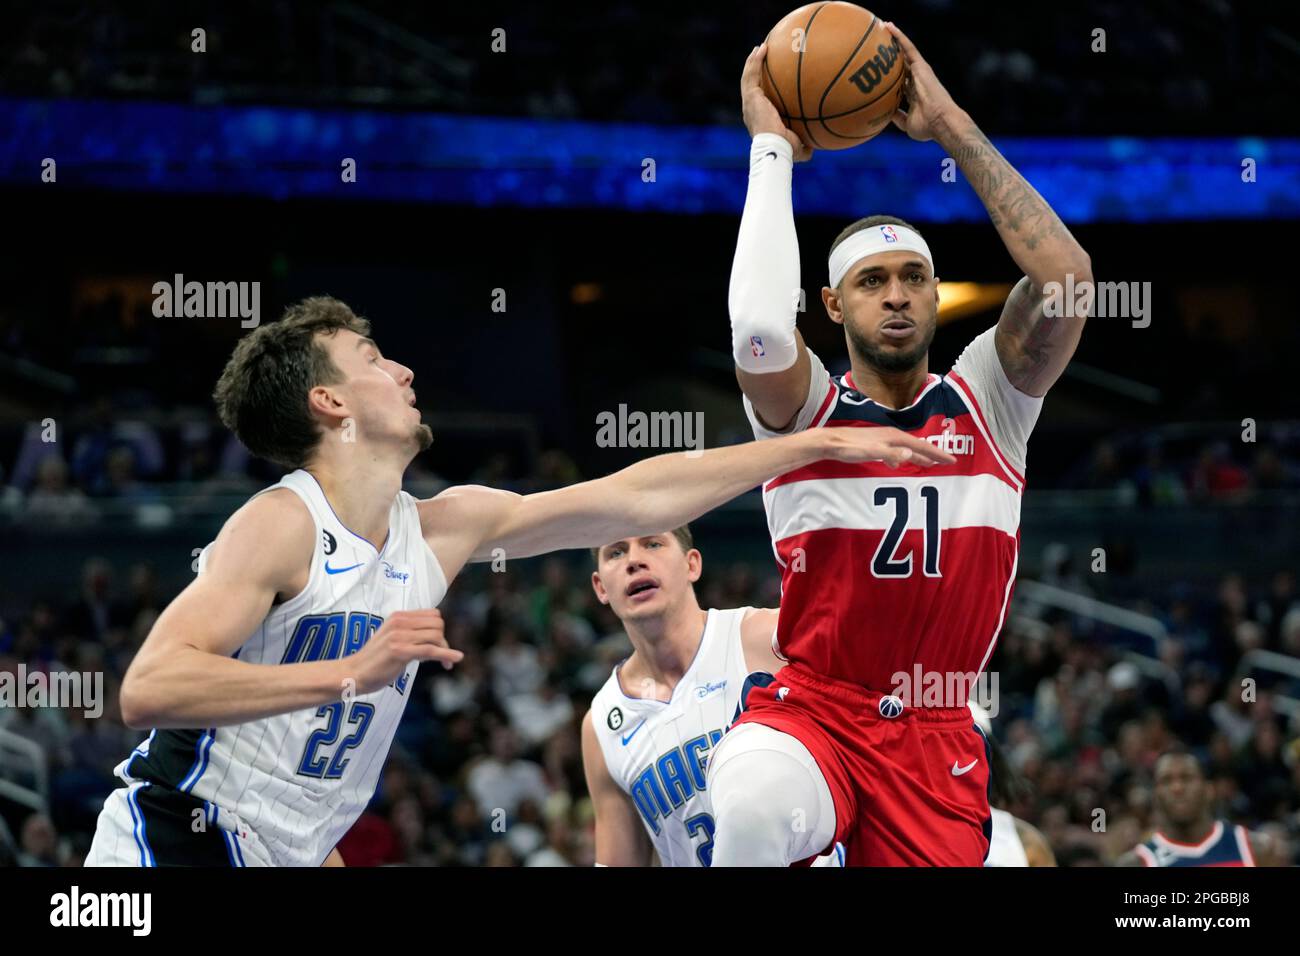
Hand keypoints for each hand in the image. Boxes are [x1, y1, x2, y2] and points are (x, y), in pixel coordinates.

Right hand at [347, 609, 461, 693]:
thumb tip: (438, 641)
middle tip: (441, 656)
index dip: (440, 629)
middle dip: (444, 640)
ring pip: (436, 636)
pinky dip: (446, 654)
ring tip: (445, 663)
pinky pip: (430, 649)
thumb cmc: (375, 661)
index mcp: (398, 617)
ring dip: (445, 650)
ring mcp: (399, 636)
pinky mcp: (400, 651)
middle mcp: (399, 622)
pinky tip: (455, 659)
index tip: (439, 645)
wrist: (353, 673)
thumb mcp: (393, 640)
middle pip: (438, 624)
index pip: (433, 614)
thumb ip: (412, 636)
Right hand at [741, 43, 812, 161]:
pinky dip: (755, 61)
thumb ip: (806, 145)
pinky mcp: (750, 97)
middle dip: (755, 71)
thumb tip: (817, 146)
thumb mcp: (800, 149)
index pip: (760, 101)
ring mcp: (749, 103)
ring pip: (748, 77)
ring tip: (760, 48)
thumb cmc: (786, 151)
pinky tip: (762, 48)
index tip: (771, 80)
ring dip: (753, 62)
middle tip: (763, 58)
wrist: (775, 148)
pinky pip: (751, 75)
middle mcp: (752, 109)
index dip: (763, 89)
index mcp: (760, 119)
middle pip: (752, 86)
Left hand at [819, 425, 955, 467]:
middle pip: (916, 446)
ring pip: (906, 449)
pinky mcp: (874, 444)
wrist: (829, 442)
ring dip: (918, 456)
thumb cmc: (849, 448)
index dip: (937, 454)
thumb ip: (890, 454)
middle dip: (932, 454)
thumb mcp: (871, 452)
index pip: (921, 446)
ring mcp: (882, 439)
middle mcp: (890, 436)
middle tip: (947, 462)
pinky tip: (897, 465)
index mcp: (894, 437)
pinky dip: (901, 458)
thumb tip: (909, 455)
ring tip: (928, 464)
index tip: (951, 460)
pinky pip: (894, 452)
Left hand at [883, 22, 964, 142]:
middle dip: (890, 57)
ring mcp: (919, 72)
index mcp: (914, 95)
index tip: (879, 74)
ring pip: (903, 52)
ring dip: (893, 40)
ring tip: (881, 28)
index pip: (900, 82)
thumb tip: (885, 115)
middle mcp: (916, 80)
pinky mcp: (921, 66)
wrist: (941, 121)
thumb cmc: (928, 128)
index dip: (890, 77)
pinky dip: (899, 37)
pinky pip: (908, 48)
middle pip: (901, 65)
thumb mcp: (907, 124)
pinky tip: (889, 26)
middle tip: (877, 47)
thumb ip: (897, 117)